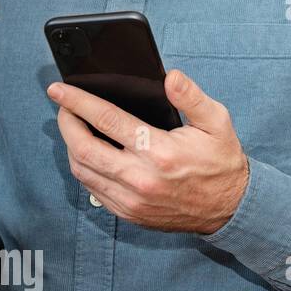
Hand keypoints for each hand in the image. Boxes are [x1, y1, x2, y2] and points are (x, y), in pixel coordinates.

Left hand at [46, 68, 248, 234]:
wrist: (231, 208)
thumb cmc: (221, 162)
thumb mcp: (217, 123)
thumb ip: (192, 98)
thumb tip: (170, 77)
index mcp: (159, 152)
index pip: (106, 120)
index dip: (78, 101)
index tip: (59, 89)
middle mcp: (140, 178)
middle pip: (83, 147)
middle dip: (65, 122)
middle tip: (62, 106)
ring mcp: (131, 199)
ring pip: (81, 170)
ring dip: (70, 145)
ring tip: (72, 126)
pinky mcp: (127, 213)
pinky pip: (91, 188)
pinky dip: (82, 167)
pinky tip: (85, 152)